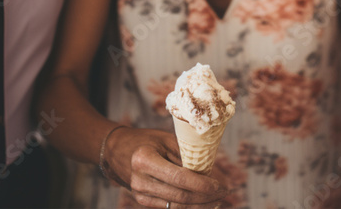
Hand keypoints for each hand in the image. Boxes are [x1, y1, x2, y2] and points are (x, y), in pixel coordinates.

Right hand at [105, 126, 226, 207]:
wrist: (116, 150)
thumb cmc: (144, 140)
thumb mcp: (166, 140)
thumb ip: (186, 155)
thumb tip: (212, 171)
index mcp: (145, 160)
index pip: (180, 178)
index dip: (203, 185)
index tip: (221, 186)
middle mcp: (140, 180)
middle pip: (180, 196)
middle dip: (206, 197)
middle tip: (224, 192)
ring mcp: (140, 194)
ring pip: (176, 206)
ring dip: (200, 205)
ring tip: (217, 199)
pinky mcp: (142, 202)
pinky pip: (169, 207)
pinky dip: (188, 206)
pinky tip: (202, 202)